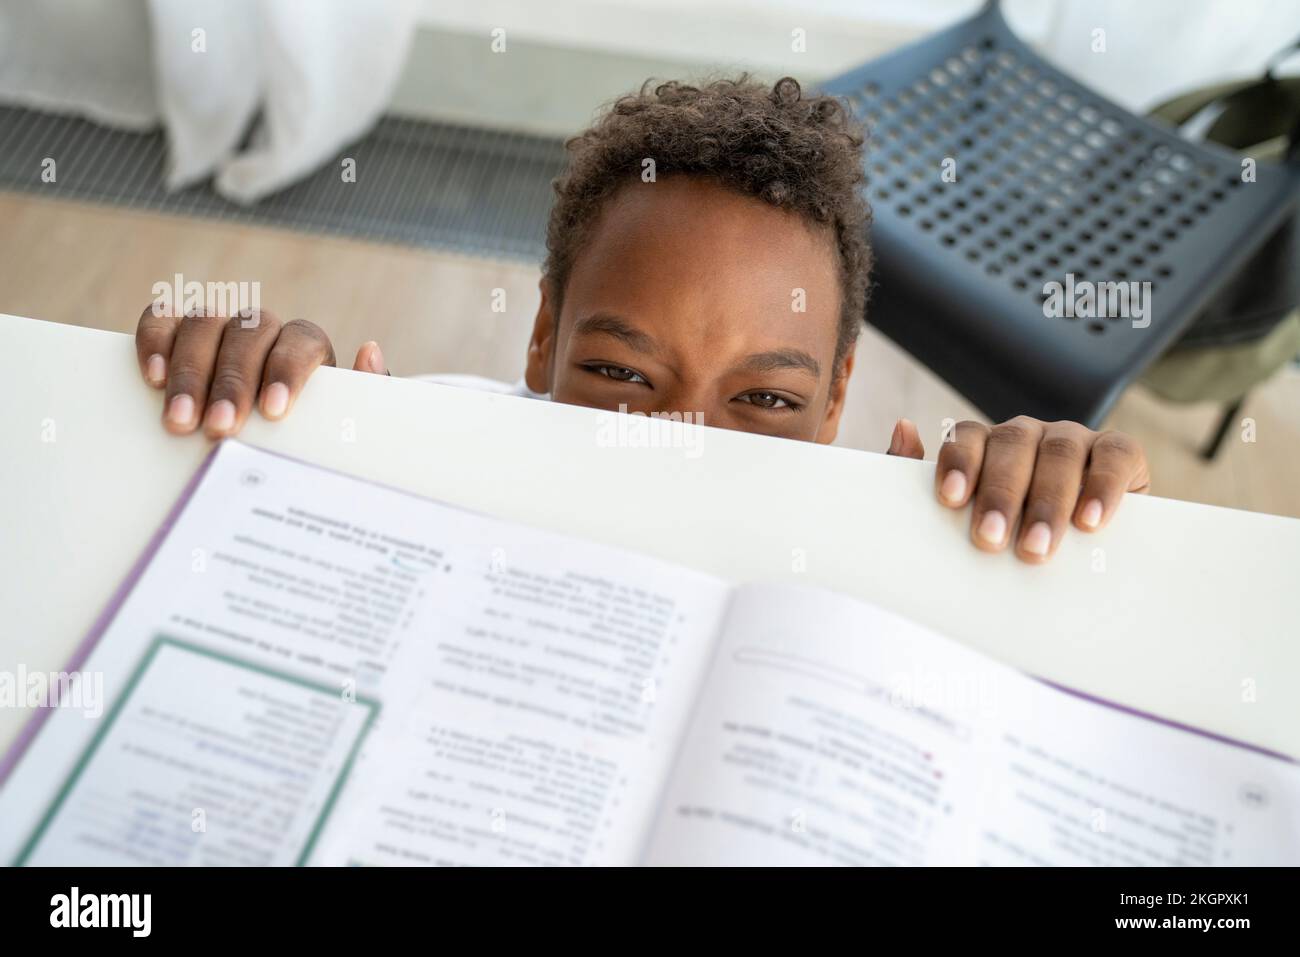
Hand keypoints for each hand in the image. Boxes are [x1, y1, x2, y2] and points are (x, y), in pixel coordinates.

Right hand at [134, 305, 387, 437]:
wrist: (269, 445)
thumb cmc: (304, 433)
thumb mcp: (337, 425)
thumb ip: (362, 395)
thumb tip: (369, 351)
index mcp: (306, 346)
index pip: (302, 340)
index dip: (287, 370)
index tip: (274, 412)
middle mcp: (262, 328)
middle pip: (249, 334)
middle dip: (232, 382)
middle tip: (219, 428)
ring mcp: (218, 325)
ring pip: (204, 324)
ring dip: (190, 372)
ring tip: (180, 421)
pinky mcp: (176, 331)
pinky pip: (162, 319)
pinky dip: (154, 340)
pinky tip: (153, 377)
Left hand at [887, 416, 1149, 562]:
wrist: (1077, 565)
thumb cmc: (1006, 535)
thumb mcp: (961, 520)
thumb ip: (920, 481)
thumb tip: (903, 430)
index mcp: (986, 446)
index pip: (967, 437)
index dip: (959, 463)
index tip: (951, 499)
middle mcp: (1027, 436)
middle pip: (1012, 445)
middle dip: (1001, 494)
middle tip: (991, 539)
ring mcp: (1073, 440)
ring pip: (1059, 452)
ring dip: (1048, 501)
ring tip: (1037, 546)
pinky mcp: (1119, 454)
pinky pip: (1115, 455)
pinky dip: (1103, 486)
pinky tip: (1090, 521)